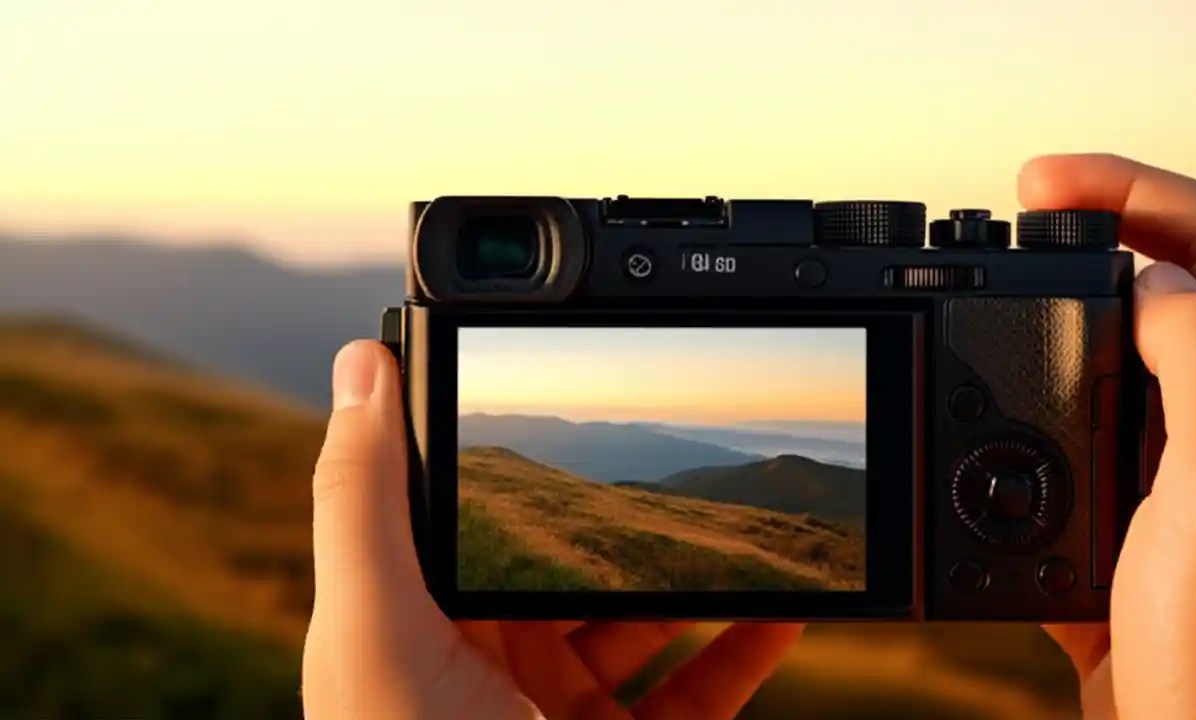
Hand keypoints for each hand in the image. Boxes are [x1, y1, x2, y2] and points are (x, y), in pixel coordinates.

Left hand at [301, 340, 803, 719]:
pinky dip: (748, 647)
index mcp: (423, 625)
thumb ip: (367, 500)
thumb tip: (362, 363)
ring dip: (697, 577)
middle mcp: (493, 665)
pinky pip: (701, 690)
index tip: (561, 397)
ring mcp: (565, 713)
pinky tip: (783, 609)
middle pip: (571, 565)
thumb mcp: (375, 631)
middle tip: (680, 460)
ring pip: (645, 623)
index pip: (472, 513)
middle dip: (626, 518)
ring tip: (741, 528)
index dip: (513, 457)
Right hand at [1024, 154, 1195, 718]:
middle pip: (1170, 289)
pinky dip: (1022, 424)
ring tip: (987, 295)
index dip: (1136, 190)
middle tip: (1016, 213)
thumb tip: (1148, 275)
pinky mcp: (1122, 540)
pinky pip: (1067, 455)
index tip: (1040, 182)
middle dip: (1095, 231)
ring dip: (1051, 319)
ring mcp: (1172, 486)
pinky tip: (983, 433)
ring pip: (1110, 366)